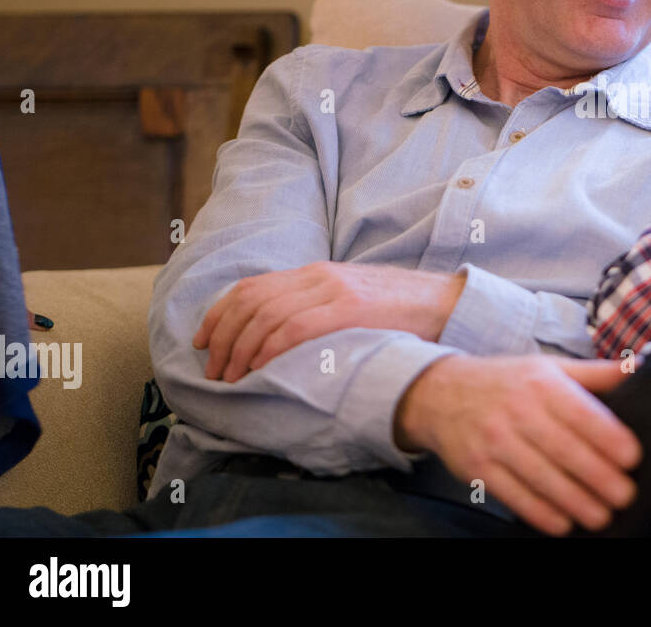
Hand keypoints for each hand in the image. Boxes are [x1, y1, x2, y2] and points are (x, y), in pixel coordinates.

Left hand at [193, 261, 465, 381]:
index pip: (251, 288)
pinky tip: (260, 368)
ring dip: (239, 350)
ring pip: (265, 316)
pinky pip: (294, 327)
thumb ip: (320, 309)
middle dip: (222, 338)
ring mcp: (334, 291)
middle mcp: (319, 277)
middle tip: (214, 370)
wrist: (447, 303)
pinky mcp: (349, 309)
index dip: (218, 314)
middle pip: (250, 302)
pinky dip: (269, 349)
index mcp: (317, 273)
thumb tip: (281, 336)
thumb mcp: (353, 300)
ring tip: (231, 378)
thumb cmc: (402, 311)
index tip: (203, 342)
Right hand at [395, 354, 640, 535]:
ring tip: (601, 516)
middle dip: (597, 476)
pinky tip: (563, 523)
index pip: (580, 412)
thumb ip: (592, 373)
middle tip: (625, 495)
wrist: (440, 393)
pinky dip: (539, 512)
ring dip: (574, 500)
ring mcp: (494, 441)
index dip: (607, 436)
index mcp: (541, 383)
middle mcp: (517, 411)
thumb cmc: (506, 381)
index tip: (632, 457)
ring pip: (540, 476)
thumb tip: (637, 368)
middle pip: (563, 448)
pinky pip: (513, 495)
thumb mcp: (547, 367)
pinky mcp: (477, 468)